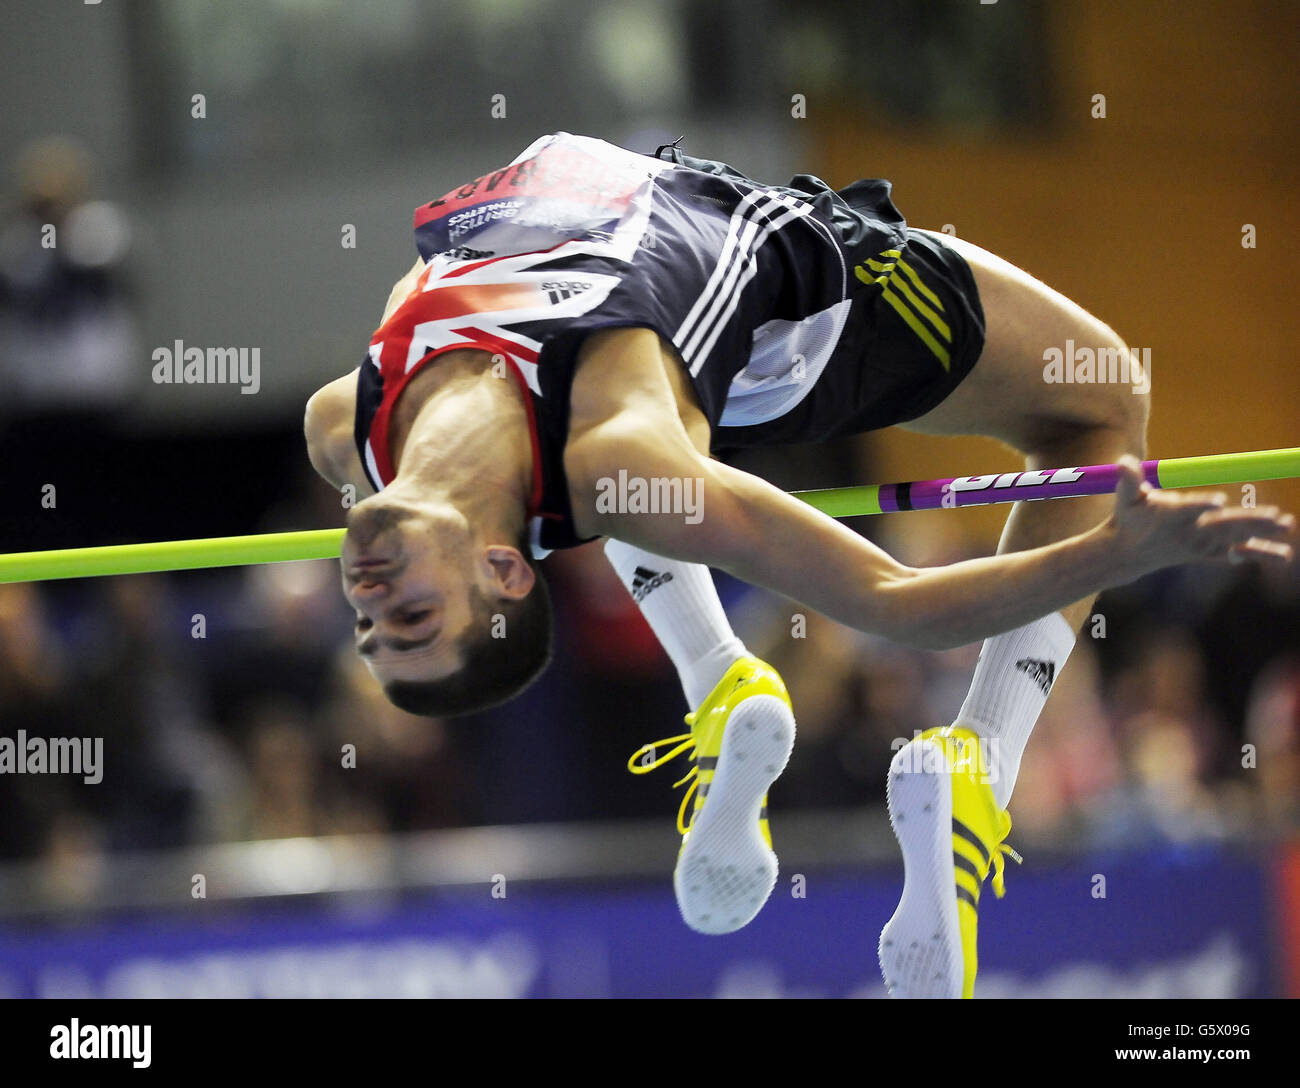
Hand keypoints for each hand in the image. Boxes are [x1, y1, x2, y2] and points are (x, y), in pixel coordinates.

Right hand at [1110, 455, 1293, 574]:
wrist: (1129, 554)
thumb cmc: (1129, 518)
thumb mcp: (1124, 498)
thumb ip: (1128, 480)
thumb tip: (1124, 461)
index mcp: (1168, 517)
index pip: (1186, 510)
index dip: (1201, 505)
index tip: (1218, 500)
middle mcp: (1188, 533)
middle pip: (1222, 525)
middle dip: (1249, 520)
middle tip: (1274, 515)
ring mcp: (1201, 545)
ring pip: (1235, 538)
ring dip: (1261, 532)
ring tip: (1286, 523)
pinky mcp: (1208, 552)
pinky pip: (1237, 554)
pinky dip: (1259, 553)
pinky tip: (1283, 554)